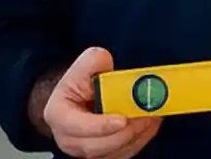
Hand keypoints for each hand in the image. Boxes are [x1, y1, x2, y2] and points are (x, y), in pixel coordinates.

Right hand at [44, 46, 161, 158]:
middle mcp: (69, 139)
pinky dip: (141, 138)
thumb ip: (93, 61)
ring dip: (137, 135)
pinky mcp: (105, 154)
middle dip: (124, 132)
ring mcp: (87, 150)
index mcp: (59, 115)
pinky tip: (151, 122)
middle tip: (144, 115)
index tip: (121, 120)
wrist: (80, 99)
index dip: (100, 125)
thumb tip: (106, 61)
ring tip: (152, 116)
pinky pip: (125, 152)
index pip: (77, 126)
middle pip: (97, 145)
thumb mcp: (82, 66)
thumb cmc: (79, 84)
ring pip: (114, 151)